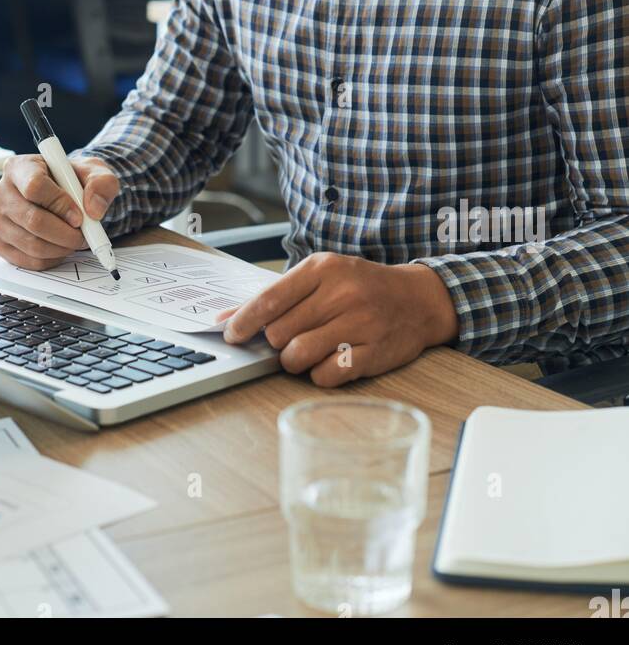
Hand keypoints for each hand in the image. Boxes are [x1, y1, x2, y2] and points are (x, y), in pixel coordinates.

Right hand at [0, 153, 119, 270]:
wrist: (64, 193)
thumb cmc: (73, 181)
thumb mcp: (94, 172)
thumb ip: (101, 183)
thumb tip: (93, 209)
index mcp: (18, 167)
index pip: (35, 186)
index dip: (60, 204)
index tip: (79, 216)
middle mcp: (0, 192)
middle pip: (32, 220)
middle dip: (65, 234)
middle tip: (83, 236)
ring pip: (31, 244)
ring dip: (61, 248)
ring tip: (74, 240)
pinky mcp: (0, 243)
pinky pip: (27, 261)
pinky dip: (50, 259)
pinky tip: (60, 248)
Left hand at [215, 253, 457, 385]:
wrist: (417, 299)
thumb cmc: (360, 286)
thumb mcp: (322, 276)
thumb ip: (278, 296)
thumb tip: (226, 319)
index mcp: (323, 268)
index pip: (269, 299)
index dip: (243, 322)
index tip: (231, 336)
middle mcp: (341, 293)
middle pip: (280, 333)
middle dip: (276, 342)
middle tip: (288, 338)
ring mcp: (359, 323)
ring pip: (298, 356)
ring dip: (293, 361)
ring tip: (305, 351)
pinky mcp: (373, 353)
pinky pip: (325, 376)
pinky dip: (319, 374)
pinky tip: (329, 360)